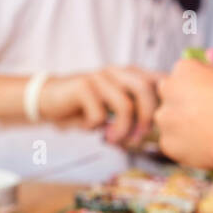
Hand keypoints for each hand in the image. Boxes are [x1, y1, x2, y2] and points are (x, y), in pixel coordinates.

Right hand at [38, 67, 161, 144]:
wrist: (48, 100)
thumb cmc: (85, 109)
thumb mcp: (113, 110)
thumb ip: (135, 115)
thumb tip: (156, 134)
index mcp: (130, 74)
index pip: (158, 81)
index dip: (165, 102)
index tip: (158, 125)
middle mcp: (117, 71)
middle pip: (146, 90)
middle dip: (146, 119)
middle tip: (137, 138)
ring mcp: (99, 76)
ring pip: (125, 104)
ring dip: (122, 129)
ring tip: (114, 140)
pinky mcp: (82, 86)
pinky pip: (99, 113)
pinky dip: (95, 127)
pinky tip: (87, 126)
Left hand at [156, 56, 212, 167]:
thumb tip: (210, 57)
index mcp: (184, 68)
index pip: (180, 77)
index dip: (195, 89)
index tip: (209, 98)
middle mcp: (168, 89)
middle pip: (168, 96)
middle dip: (182, 105)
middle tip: (207, 117)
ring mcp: (165, 117)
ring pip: (168, 121)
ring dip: (181, 126)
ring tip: (208, 134)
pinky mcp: (167, 143)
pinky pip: (172, 143)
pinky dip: (185, 147)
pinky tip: (205, 147)